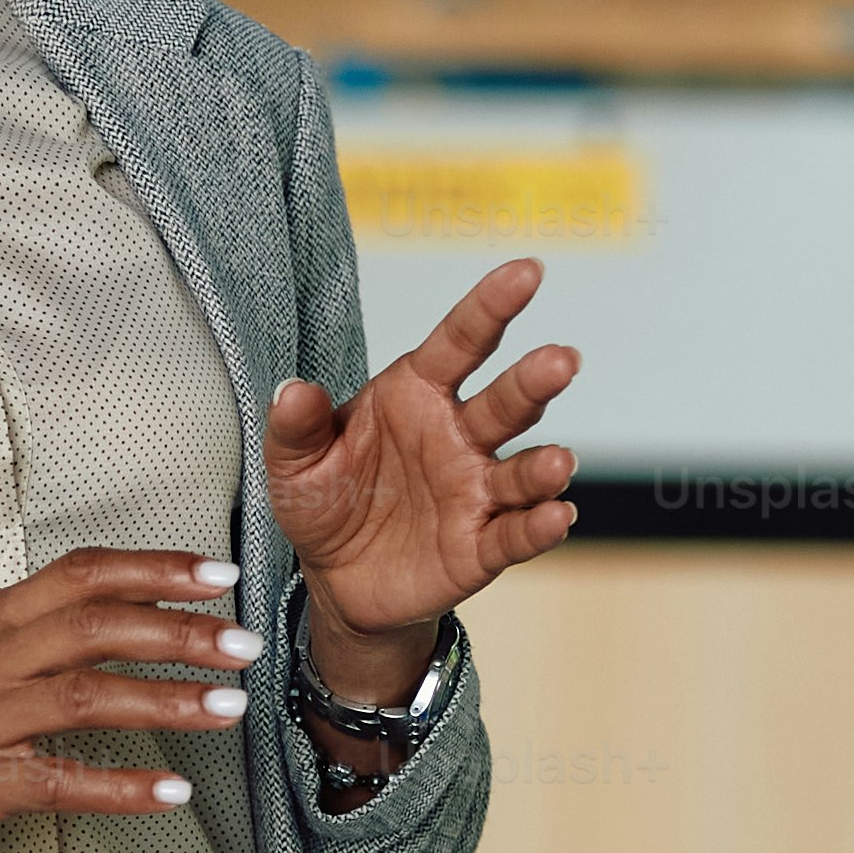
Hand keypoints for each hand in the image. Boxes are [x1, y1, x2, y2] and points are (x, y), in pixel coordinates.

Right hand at [0, 547, 260, 852]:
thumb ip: (29, 633)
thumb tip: (111, 612)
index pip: (82, 575)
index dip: (153, 569)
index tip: (216, 573)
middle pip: (97, 627)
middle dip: (180, 632)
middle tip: (246, 643)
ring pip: (87, 696)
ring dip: (168, 702)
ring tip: (230, 712)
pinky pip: (62, 781)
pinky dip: (123, 786)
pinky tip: (173, 794)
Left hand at [266, 255, 582, 673]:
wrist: (337, 580)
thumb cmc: (324, 501)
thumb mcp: (294, 464)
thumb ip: (295, 427)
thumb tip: (292, 389)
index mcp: (416, 395)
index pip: (461, 342)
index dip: (492, 306)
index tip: (528, 271)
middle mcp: (459, 435)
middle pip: (506, 401)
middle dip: (535, 381)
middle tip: (561, 361)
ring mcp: (476, 490)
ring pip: (520, 471)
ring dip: (543, 466)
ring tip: (558, 462)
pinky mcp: (482, 546)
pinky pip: (516, 534)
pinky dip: (539, 527)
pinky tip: (556, 516)